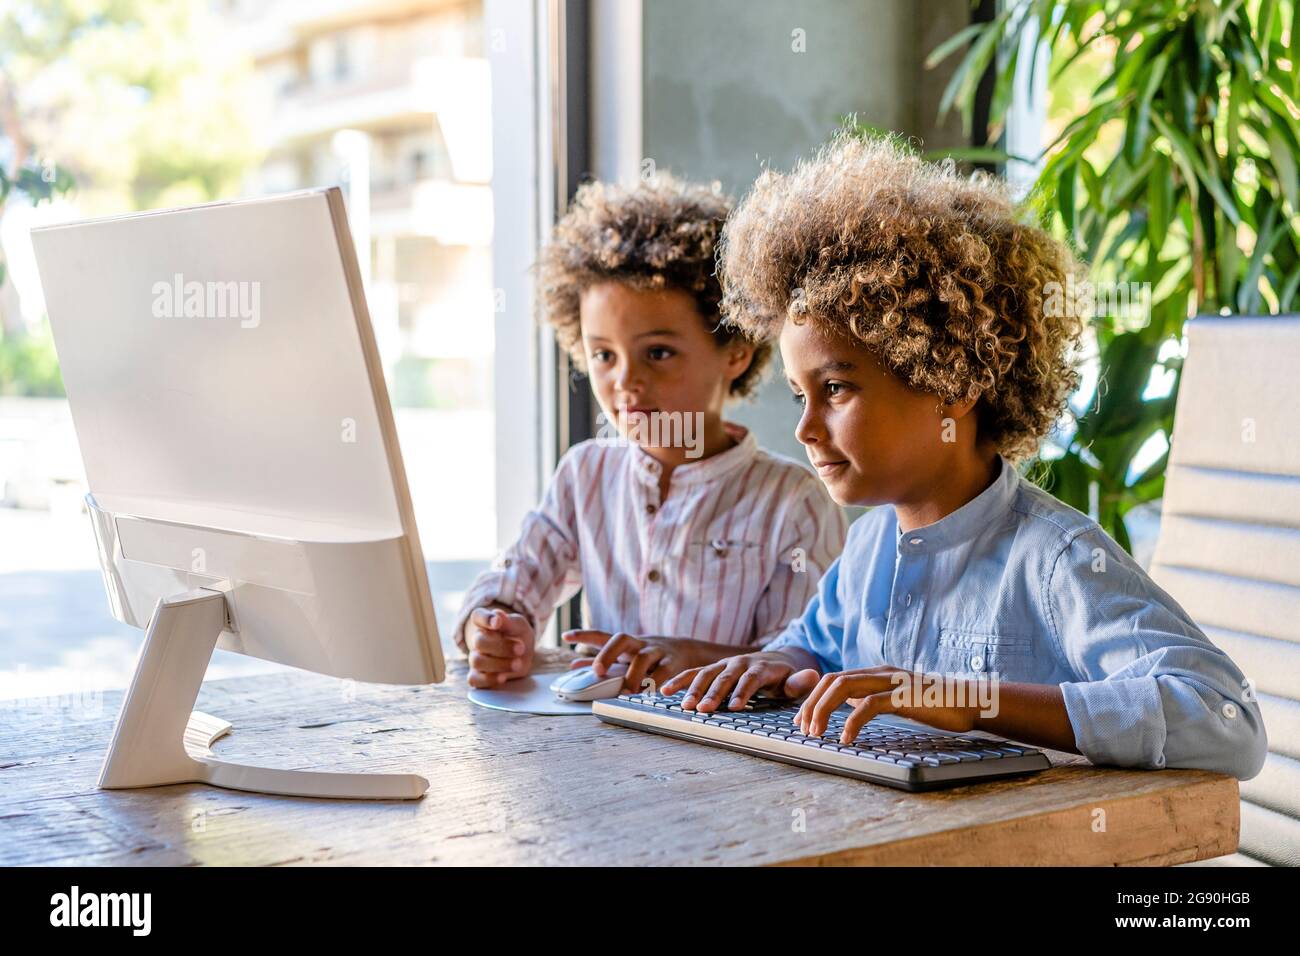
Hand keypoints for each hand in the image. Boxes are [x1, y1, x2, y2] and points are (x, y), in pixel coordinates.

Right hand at [466, 607, 534, 688]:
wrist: (522, 654)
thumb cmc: (518, 636)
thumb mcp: (519, 625)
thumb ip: (509, 621)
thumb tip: (497, 615)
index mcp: (485, 623)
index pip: (478, 616)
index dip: (485, 619)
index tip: (498, 622)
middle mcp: (477, 640)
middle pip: (479, 641)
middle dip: (501, 646)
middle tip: (521, 648)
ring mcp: (476, 658)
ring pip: (477, 661)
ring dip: (499, 664)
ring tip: (517, 664)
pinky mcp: (477, 675)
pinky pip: (474, 679)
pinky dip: (488, 679)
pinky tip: (503, 677)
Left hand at [561, 630, 731, 694]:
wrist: (688, 650)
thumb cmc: (649, 655)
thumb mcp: (626, 656)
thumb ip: (601, 662)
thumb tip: (573, 666)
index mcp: (626, 643)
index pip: (602, 635)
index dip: (584, 635)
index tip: (566, 636)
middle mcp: (640, 644)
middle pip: (621, 639)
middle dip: (608, 653)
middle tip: (598, 671)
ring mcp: (657, 652)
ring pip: (643, 658)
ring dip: (633, 675)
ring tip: (625, 691)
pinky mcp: (673, 664)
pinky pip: (665, 672)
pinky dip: (658, 683)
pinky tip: (653, 694)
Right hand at [660, 652, 821, 712]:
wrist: (775, 658)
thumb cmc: (784, 676)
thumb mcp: (795, 679)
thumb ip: (799, 682)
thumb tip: (811, 676)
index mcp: (760, 667)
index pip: (750, 679)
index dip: (742, 692)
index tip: (733, 707)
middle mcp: (739, 663)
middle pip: (725, 678)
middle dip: (713, 694)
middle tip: (703, 709)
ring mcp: (724, 665)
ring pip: (706, 675)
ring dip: (694, 690)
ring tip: (686, 707)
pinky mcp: (712, 668)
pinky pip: (694, 673)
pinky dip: (680, 681)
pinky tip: (665, 691)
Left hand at [796, 666, 981, 743]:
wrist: (971, 702)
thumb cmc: (936, 705)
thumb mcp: (898, 699)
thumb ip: (874, 696)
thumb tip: (850, 701)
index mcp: (876, 673)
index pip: (834, 679)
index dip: (813, 698)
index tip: (802, 721)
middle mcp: (880, 673)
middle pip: (832, 680)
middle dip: (812, 704)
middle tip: (804, 729)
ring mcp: (892, 682)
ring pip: (844, 687)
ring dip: (824, 710)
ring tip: (817, 733)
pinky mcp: (904, 696)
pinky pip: (870, 705)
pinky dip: (852, 721)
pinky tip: (847, 738)